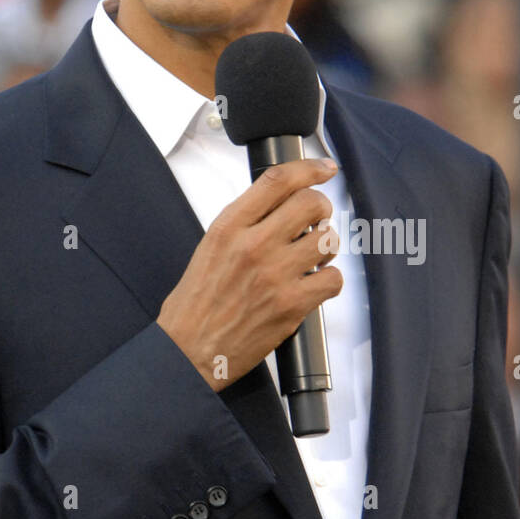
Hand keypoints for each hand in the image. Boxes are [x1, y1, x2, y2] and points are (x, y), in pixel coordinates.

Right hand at [156, 158, 341, 391]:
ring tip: (312, 257)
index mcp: (229, 226)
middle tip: (316, 222)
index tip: (325, 169)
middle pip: (311, 203)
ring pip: (327, 240)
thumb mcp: (210, 247)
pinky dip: (329, 280)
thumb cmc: (196, 303)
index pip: (278, 180)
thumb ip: (244, 222)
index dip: (310, 168)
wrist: (187, 350)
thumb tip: (281, 203)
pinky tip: (313, 284)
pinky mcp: (291, 305)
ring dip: (326, 246)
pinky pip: (332, 279)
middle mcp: (253, 245)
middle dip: (322, 209)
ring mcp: (275, 275)